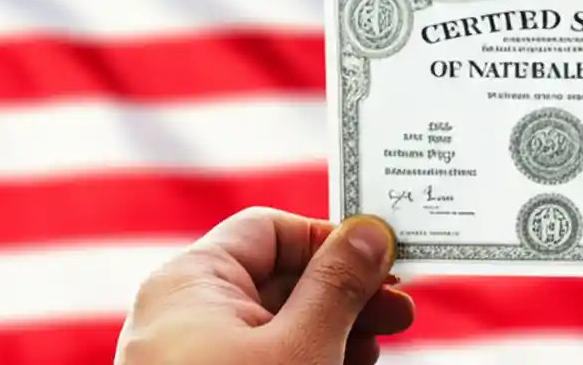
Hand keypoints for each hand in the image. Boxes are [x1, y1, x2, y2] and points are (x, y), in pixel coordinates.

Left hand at [114, 207, 413, 364]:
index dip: (332, 239)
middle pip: (277, 276)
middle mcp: (183, 315)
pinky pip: (261, 358)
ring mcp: (190, 359)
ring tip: (380, 346)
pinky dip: (307, 357)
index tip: (386, 261)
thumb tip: (371, 230)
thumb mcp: (303, 347)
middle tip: (400, 308)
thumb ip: (339, 284)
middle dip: (344, 291)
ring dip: (335, 327)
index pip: (270, 231)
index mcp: (191, 283)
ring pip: (275, 322)